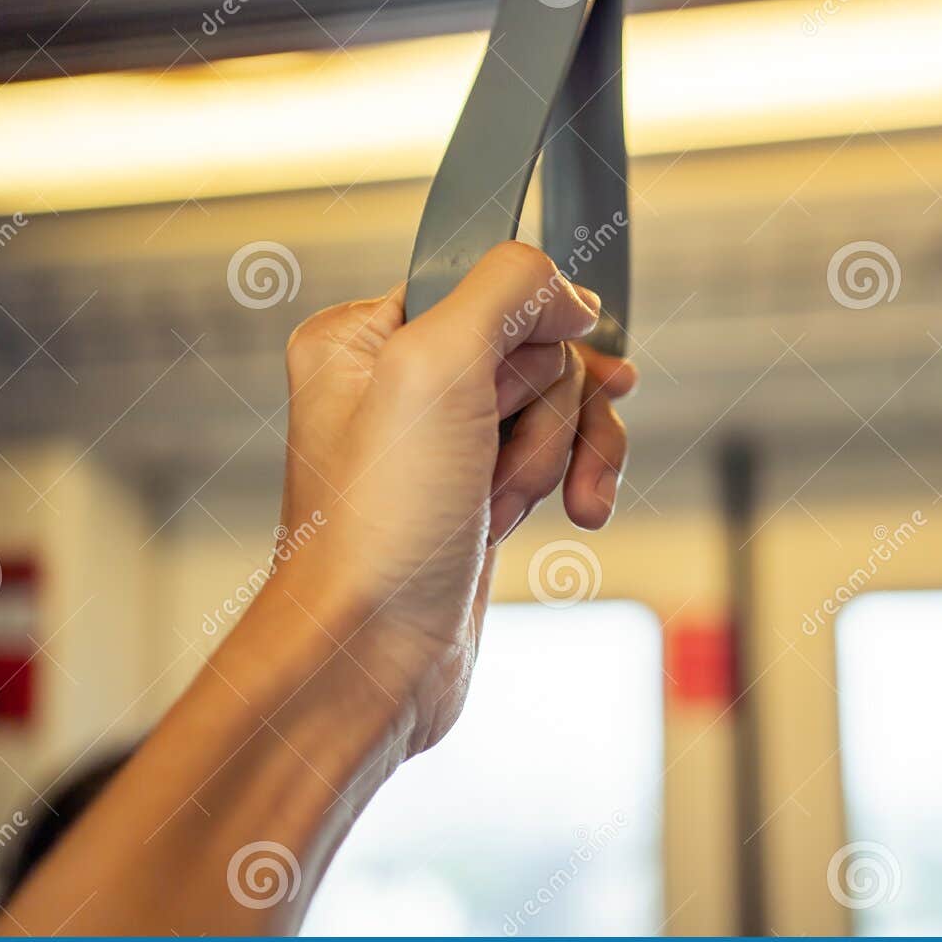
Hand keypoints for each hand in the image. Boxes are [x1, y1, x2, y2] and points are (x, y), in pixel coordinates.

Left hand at [274, 243, 636, 752]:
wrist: (371, 656)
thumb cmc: (375, 531)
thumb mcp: (434, 368)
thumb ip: (506, 290)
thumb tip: (570, 294)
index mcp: (365, 336)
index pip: (490, 284)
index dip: (530, 330)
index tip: (535, 373)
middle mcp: (403, 382)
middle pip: (537, 346)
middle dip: (545, 410)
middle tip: (493, 457)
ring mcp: (447, 443)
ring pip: (561, 404)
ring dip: (558, 454)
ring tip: (505, 504)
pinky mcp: (481, 493)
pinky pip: (562, 456)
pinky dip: (576, 481)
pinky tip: (574, 513)